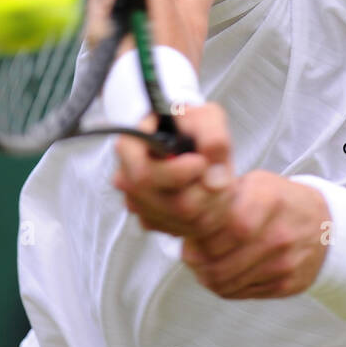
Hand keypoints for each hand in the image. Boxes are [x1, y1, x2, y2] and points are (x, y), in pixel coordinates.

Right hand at [113, 102, 233, 239]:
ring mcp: (139, 204)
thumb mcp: (207, 117)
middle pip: (167, 203)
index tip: (200, 162)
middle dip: (203, 189)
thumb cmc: (192, 126)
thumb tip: (213, 176)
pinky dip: (208, 214)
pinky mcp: (154, 222)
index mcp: (131, 147)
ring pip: (182, 219)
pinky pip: (186, 229)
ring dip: (212, 201)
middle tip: (215, 170)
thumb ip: (213, 137)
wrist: (192, 143)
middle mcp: (128, 179)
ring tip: (217, 180)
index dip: (176, 173)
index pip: (142, 174)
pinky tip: (209, 194)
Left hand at [181, 171, 330, 299]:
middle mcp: (279, 235)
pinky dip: (224, 285)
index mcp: (269, 200)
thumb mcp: (256, 183)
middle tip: (192, 252)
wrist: (325, 227)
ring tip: (205, 262)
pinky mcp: (285, 285)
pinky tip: (226, 270)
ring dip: (205, 275)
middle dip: (196, 259)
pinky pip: (239, 293)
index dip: (200, 237)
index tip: (191, 235)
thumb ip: (222, 196)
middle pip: (219, 261)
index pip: (224, 228)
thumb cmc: (280, 202)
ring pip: (224, 282)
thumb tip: (185, 218)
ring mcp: (284, 263)